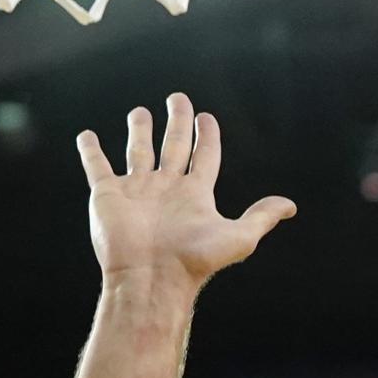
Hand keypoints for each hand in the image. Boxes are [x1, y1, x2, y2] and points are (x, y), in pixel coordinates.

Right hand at [75, 93, 294, 287]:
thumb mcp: (238, 237)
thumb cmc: (194, 261)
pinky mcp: (107, 195)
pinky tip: (86, 135)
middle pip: (173, 145)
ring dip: (139, 130)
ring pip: (138, 151)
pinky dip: (90, 150)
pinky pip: (97, 166)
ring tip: (139, 112)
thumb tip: (291, 206)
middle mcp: (166, 188)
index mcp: (194, 194)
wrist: (152, 278)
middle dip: (177, 122)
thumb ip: (261, 217)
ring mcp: (136, 190)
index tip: (207, 118)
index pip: (204, 156)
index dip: (208, 136)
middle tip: (178, 99)